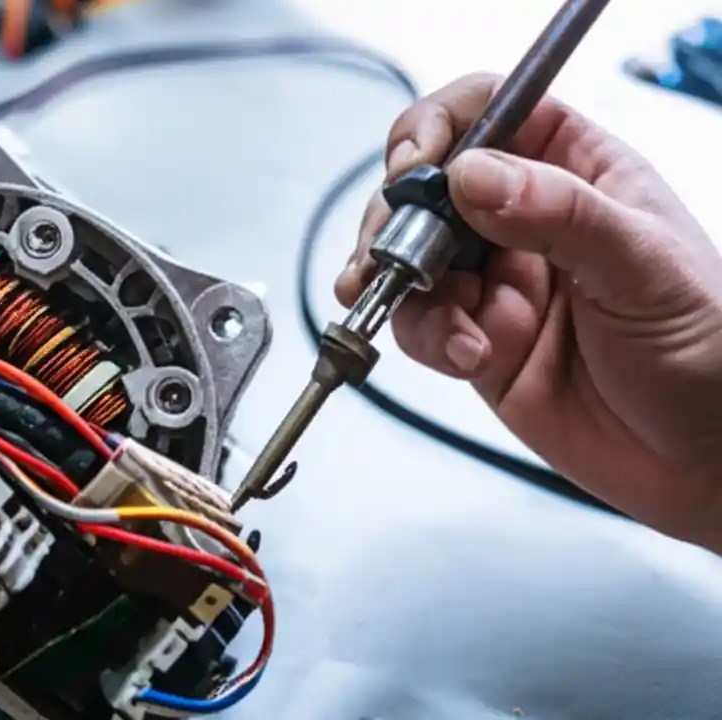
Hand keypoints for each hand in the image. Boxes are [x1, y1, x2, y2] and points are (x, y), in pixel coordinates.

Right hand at [337, 73, 721, 551]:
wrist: (705, 462)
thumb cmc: (712, 356)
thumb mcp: (643, 268)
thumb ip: (558, 215)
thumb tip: (471, 176)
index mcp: (578, 173)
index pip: (490, 111)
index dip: (441, 125)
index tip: (417, 165)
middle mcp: (528, 221)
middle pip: (428, 184)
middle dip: (400, 214)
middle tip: (401, 251)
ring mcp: (497, 282)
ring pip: (408, 257)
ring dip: (401, 283)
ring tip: (436, 315)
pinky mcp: (475, 340)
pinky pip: (418, 323)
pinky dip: (424, 337)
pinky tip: (466, 355)